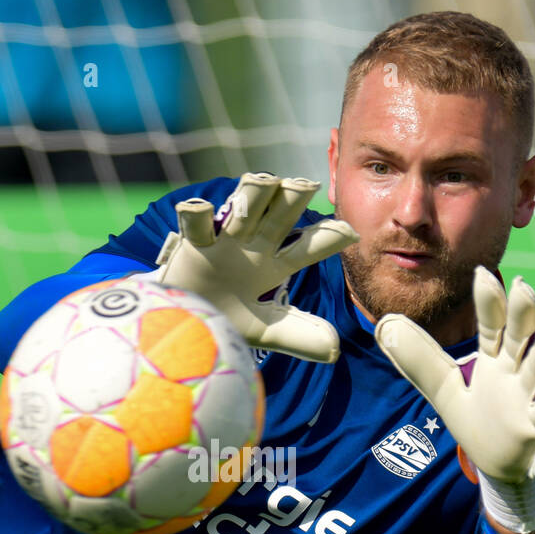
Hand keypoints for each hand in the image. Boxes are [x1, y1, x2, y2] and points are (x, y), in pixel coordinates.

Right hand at [143, 173, 357, 362]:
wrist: (184, 323)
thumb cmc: (225, 321)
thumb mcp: (264, 331)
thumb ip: (297, 336)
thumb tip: (335, 349)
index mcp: (276, 263)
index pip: (308, 247)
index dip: (328, 238)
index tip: (350, 233)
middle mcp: (255, 244)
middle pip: (280, 214)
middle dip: (293, 198)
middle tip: (307, 186)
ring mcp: (226, 238)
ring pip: (245, 204)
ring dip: (255, 192)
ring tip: (266, 184)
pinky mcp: (194, 241)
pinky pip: (196, 221)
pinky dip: (197, 213)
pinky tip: (201, 210)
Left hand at [374, 266, 534, 533]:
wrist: (499, 462)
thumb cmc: (476, 416)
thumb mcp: (443, 387)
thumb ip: (419, 359)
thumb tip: (384, 325)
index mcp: (496, 355)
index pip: (494, 321)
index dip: (490, 300)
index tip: (482, 273)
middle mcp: (518, 368)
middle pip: (525, 334)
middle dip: (526, 311)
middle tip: (523, 287)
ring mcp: (532, 395)